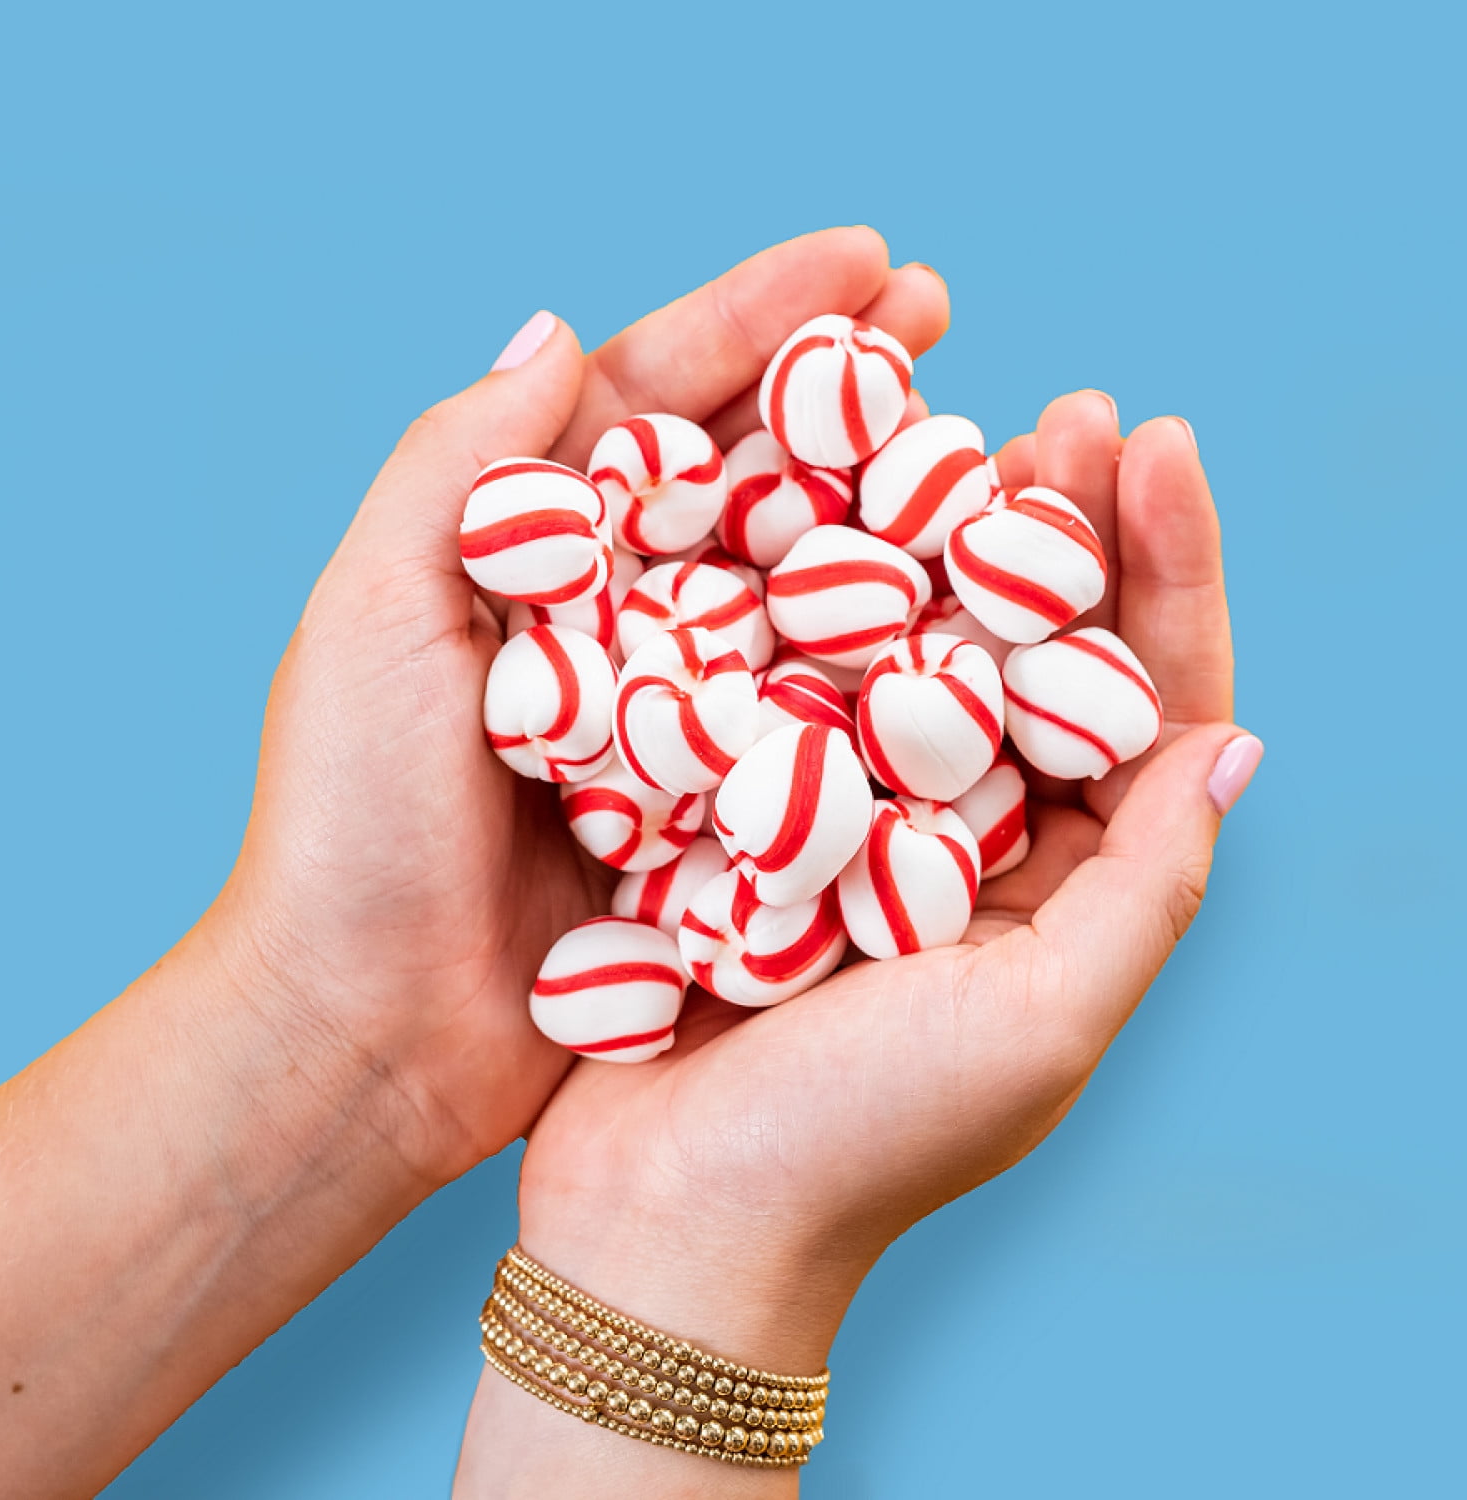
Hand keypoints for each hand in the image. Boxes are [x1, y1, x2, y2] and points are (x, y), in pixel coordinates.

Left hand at [217, 227, 952, 1184]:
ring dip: (887, 508)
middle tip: (946, 316)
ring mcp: (682, 713)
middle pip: (748, 474)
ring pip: (800, 585)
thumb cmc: (351, 828)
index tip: (866, 260)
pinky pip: (825, 713)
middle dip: (843, 389)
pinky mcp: (725, 808)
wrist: (374, 1036)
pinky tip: (974, 609)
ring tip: (989, 437)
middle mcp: (620, 619)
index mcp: (529, 554)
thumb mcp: (374, 620)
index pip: (654, 403)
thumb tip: (554, 328)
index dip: (757, 321)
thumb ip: (456, 468)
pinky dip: (892, 658)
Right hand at [512, 392, 1257, 1370]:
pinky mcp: (753, 818)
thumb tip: (1245, 745)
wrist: (662, 1218)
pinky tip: (810, 509)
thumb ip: (1146, 887)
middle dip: (1060, 530)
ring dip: (938, 539)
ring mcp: (857, 823)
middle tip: (1065, 410)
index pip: (1143, 704)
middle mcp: (971, 844)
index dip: (1163, 573)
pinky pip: (794, 685)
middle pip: (1034, 655)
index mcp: (1062, 890)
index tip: (1155, 443)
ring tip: (955, 417)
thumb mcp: (1040, 1023)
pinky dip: (810, 598)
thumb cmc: (854, 1142)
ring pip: (913, 650)